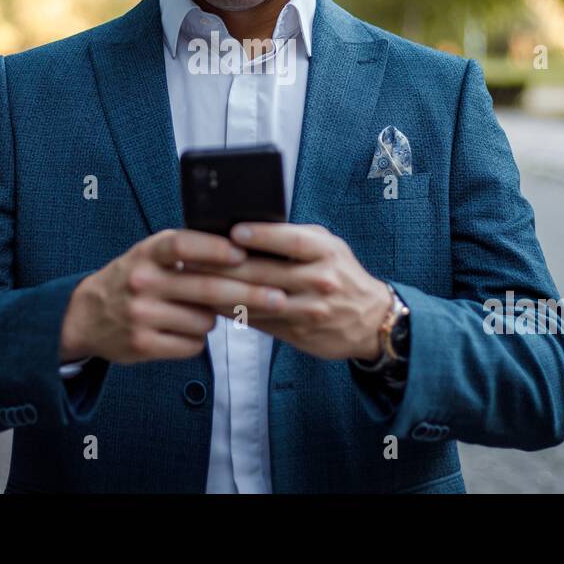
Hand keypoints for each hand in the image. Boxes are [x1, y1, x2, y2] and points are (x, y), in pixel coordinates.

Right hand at [60, 229, 289, 364]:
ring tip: (200, 311)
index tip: (244, 252)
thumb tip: (244, 246)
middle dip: (248, 293)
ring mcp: (141, 315)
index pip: (182, 245)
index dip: (214, 248)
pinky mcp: (142, 346)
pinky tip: (184, 330)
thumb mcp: (150, 255)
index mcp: (147, 253)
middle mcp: (142, 282)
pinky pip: (191, 345)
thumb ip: (186, 251)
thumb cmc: (135, 278)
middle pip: (205, 288)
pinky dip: (197, 339)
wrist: (86, 316)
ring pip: (203, 320)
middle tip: (278, 297)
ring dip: (214, 318)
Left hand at [184, 222, 392, 361]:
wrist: (371, 319)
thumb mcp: (328, 247)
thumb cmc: (340, 273)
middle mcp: (320, 281)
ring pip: (258, 301)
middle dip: (226, 264)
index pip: (292, 241)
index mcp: (326, 252)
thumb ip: (294, 238)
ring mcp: (309, 310)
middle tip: (193, 256)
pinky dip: (233, 312)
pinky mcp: (299, 333)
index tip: (233, 231)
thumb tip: (246, 230)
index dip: (262, 235)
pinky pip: (260, 321)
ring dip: (221, 291)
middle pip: (266, 272)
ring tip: (192, 281)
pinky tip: (211, 303)